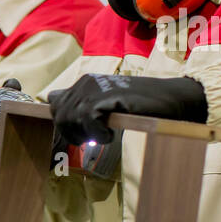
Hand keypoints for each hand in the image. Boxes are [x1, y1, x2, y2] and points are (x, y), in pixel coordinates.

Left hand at [47, 73, 205, 144]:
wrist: (169, 99)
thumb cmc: (138, 103)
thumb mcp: (104, 101)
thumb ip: (79, 101)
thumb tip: (51, 97)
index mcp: (84, 83)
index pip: (55, 105)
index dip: (65, 124)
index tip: (83, 133)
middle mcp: (86, 82)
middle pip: (60, 115)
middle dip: (73, 133)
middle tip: (94, 139)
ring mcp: (96, 88)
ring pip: (71, 118)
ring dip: (85, 135)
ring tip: (104, 136)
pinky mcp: (108, 97)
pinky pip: (88, 120)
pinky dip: (97, 134)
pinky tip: (110, 136)